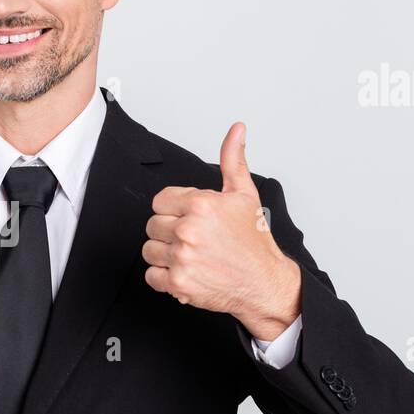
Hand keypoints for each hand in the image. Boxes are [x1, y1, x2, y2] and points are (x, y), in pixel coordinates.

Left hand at [142, 121, 301, 339]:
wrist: (264, 282)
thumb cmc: (254, 241)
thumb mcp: (244, 194)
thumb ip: (233, 160)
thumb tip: (236, 130)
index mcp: (201, 205)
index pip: (160, 201)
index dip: (175, 209)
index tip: (190, 218)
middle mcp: (189, 231)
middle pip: (153, 225)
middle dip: (170, 230)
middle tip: (194, 238)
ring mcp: (182, 258)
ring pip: (149, 250)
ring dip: (165, 254)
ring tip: (190, 255)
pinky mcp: (178, 283)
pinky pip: (151, 276)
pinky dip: (165, 277)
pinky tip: (185, 270)